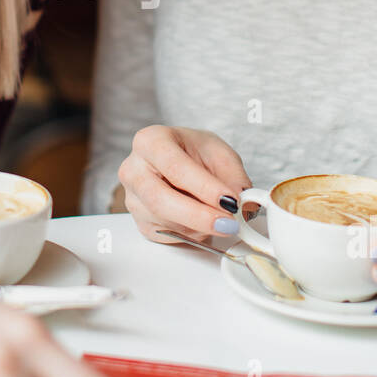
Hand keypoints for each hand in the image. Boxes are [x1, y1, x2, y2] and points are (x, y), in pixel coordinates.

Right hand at [117, 126, 252, 243]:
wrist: (179, 160)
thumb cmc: (193, 152)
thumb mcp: (219, 153)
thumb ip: (234, 176)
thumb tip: (243, 203)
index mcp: (150, 142)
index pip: (174, 167)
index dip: (204, 187)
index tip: (230, 200)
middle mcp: (133, 170)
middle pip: (160, 200)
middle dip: (199, 216)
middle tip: (228, 223)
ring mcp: (133, 199)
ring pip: (165, 222)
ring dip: (200, 226)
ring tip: (223, 219)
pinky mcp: (141, 222)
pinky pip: (168, 235)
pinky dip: (193, 233)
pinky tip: (204, 222)